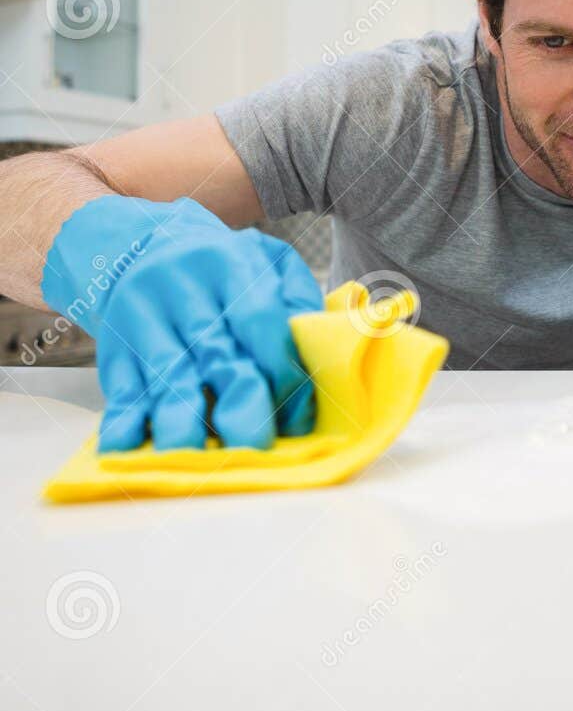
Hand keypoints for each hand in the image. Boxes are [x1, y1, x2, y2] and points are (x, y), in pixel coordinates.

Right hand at [42, 195, 322, 450]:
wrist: (143, 248)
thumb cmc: (222, 268)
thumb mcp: (268, 261)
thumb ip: (298, 297)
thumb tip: (319, 348)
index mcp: (227, 263)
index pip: (260, 324)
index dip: (283, 374)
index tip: (298, 417)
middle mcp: (181, 289)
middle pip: (214, 355)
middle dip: (239, 407)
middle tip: (256, 447)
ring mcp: (141, 319)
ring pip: (166, 379)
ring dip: (185, 425)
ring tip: (203, 461)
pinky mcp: (114, 351)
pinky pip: (122, 394)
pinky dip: (129, 427)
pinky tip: (139, 453)